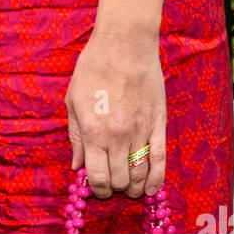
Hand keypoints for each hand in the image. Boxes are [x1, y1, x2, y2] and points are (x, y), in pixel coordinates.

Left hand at [65, 31, 165, 200]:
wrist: (124, 45)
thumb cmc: (94, 68)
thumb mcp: (73, 99)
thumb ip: (75, 135)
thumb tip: (77, 166)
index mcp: (93, 131)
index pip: (97, 177)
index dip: (97, 188)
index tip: (97, 186)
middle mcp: (117, 136)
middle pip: (119, 180)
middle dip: (115, 187)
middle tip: (112, 182)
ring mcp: (140, 132)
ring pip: (140, 175)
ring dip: (134, 187)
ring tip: (130, 186)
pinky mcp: (158, 125)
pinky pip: (160, 161)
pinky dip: (156, 180)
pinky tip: (150, 188)